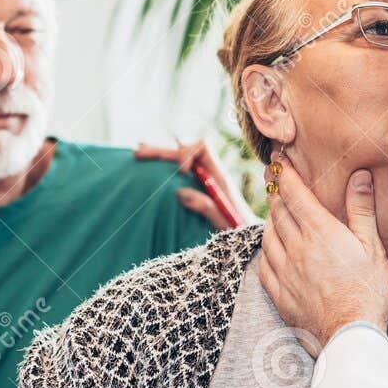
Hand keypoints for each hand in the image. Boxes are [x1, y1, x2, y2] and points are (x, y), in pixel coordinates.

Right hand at [134, 140, 255, 229]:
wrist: (249, 239)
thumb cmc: (238, 232)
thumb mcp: (223, 222)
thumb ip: (206, 206)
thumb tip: (180, 192)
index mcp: (219, 177)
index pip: (202, 148)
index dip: (187, 152)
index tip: (181, 172)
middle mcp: (211, 174)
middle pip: (186, 150)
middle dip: (162, 150)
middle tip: (138, 153)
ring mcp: (204, 181)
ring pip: (181, 158)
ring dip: (161, 154)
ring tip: (138, 151)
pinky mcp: (199, 190)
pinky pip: (180, 172)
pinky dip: (164, 167)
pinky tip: (149, 167)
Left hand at [256, 161, 387, 354]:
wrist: (351, 335)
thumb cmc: (370, 291)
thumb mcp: (373, 246)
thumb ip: (362, 209)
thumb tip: (358, 175)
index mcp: (320, 232)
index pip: (294, 193)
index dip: (283, 173)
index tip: (277, 159)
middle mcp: (296, 248)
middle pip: (278, 211)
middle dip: (275, 192)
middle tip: (275, 180)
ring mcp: (285, 272)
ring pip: (268, 236)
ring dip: (269, 219)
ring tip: (275, 213)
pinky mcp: (280, 295)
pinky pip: (264, 265)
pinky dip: (266, 250)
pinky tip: (271, 249)